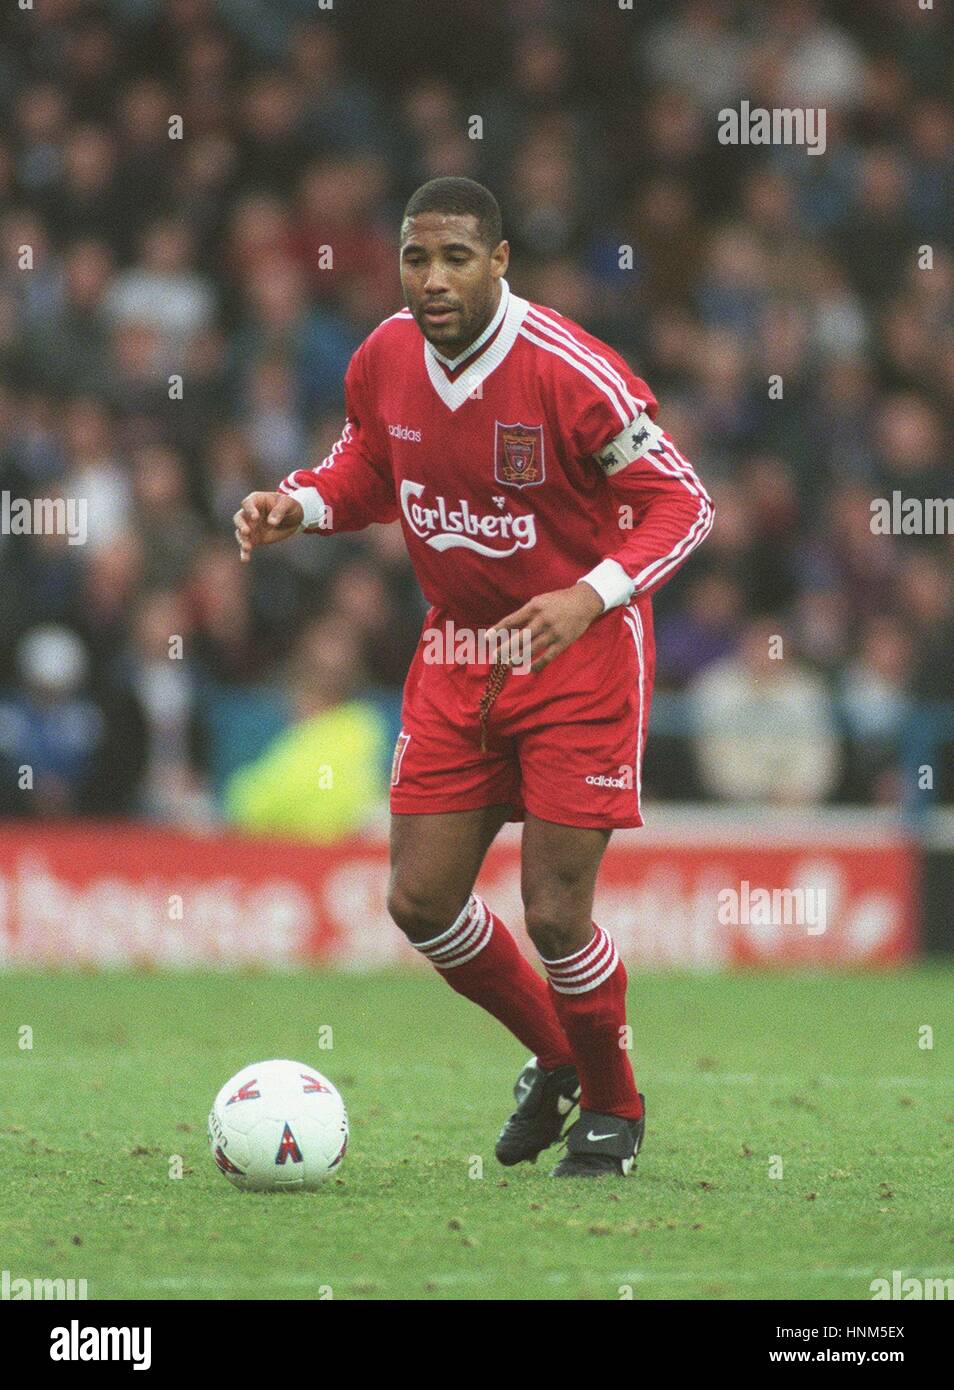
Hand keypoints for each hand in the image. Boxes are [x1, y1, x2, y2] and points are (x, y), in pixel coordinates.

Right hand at [234, 491, 303, 562]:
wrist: (294, 518)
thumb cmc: (290, 505)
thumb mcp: (288, 504)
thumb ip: (279, 511)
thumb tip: (271, 522)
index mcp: (256, 500)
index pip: (247, 503)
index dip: (249, 510)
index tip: (255, 517)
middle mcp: (250, 513)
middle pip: (239, 518)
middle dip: (241, 525)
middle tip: (246, 532)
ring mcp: (251, 526)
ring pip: (241, 533)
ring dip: (242, 540)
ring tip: (247, 548)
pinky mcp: (254, 538)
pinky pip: (246, 545)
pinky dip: (244, 552)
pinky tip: (245, 560)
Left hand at [488, 582, 604, 672]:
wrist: (584, 601)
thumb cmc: (557, 602)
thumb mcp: (539, 601)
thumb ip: (524, 614)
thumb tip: (505, 628)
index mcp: (534, 607)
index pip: (511, 620)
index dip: (498, 630)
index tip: (486, 639)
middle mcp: (542, 620)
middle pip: (520, 639)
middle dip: (505, 650)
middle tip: (495, 657)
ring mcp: (553, 632)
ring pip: (532, 650)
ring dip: (518, 659)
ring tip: (509, 664)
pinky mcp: (563, 642)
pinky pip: (547, 657)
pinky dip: (537, 665)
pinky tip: (529, 669)